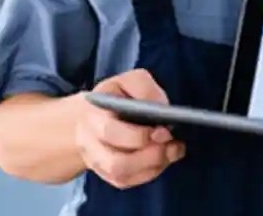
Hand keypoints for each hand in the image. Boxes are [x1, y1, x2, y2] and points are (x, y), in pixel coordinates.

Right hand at [76, 68, 185, 188]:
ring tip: (173, 150)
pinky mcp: (108, 175)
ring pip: (122, 176)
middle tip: (172, 143)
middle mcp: (90, 144)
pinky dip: (151, 172)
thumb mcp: (126, 81)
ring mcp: (98, 163)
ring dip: (153, 166)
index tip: (163, 130)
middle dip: (150, 156)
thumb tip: (162, 106)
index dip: (139, 136)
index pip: (110, 132)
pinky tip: (165, 157)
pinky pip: (129, 181)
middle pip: (116, 163)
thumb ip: (144, 87)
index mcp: (92, 116)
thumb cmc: (114, 97)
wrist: (90, 117)